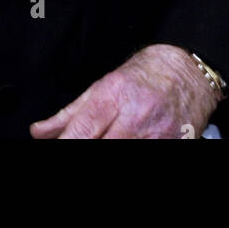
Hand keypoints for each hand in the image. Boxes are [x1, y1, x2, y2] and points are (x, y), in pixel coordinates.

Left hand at [29, 43, 221, 139]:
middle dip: (87, 149)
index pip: (82, 130)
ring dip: (109, 151)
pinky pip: (147, 156)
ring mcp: (156, 134)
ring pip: (124, 154)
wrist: (189, 71)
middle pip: (102, 146)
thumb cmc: (145, 74)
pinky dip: (133, 154)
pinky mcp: (173, 144)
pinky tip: (128, 142)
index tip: (57, 148)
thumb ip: (70, 112)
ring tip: (109, 138)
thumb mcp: (103, 84)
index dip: (66, 144)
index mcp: (113, 94)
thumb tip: (39, 132)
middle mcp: (135, 115)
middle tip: (84, 143)